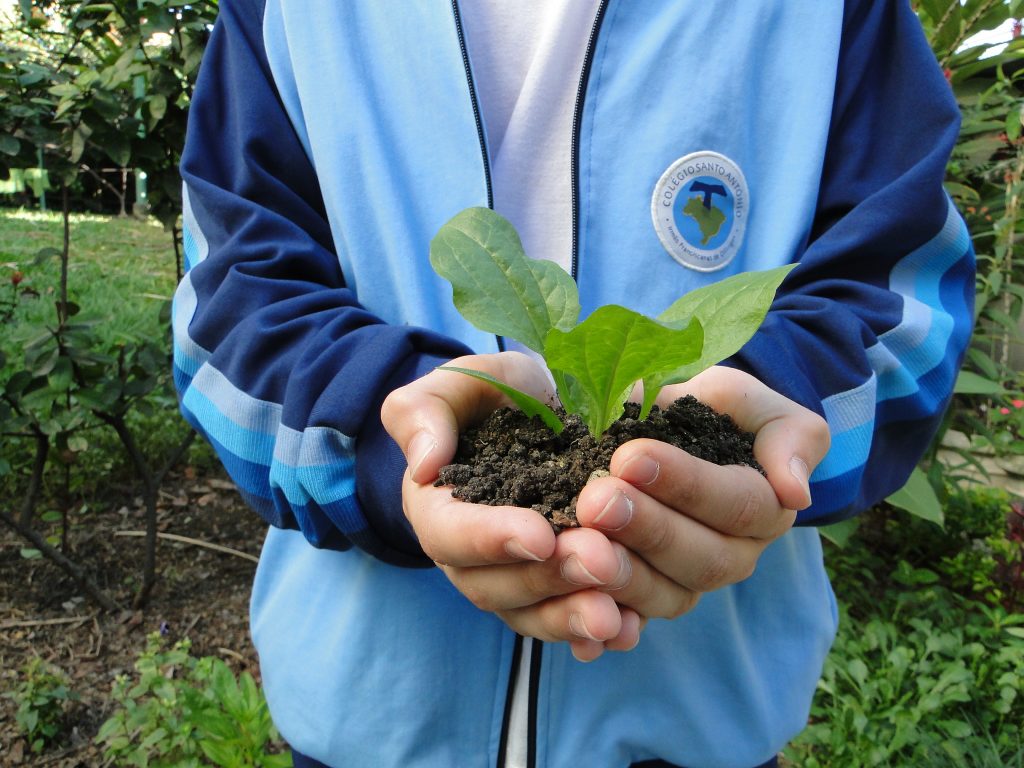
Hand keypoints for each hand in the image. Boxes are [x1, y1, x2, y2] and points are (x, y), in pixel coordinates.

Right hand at [381, 352, 638, 660]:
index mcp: (437, 507)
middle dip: (547, 578)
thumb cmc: (497, 395)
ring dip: (572, 616)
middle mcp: (470, 556)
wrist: (545, 410)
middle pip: (495, 586)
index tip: (539, 533)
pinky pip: (568, 624)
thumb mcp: (460, 384)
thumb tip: (424, 465)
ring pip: (532, 614)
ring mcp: (513, 579)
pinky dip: (598, 633)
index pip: (449, 534)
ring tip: (615, 614)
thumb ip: (426, 413)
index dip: (490, 539)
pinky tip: (630, 629)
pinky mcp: (556, 591)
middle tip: (600, 560)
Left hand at [575, 366, 829, 621]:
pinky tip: (578, 631)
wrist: (658, 425)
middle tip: (595, 500)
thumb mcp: (748, 402)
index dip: (687, 485)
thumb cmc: (707, 407)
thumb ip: (786, 435)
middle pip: (701, 558)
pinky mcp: (643, 603)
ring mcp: (686, 585)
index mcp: (763, 507)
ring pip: (664, 596)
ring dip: (621, 575)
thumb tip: (795, 493)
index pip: (736, 504)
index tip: (631, 456)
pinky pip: (628, 625)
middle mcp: (732, 556)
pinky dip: (603, 632)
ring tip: (576, 543)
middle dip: (647, 529)